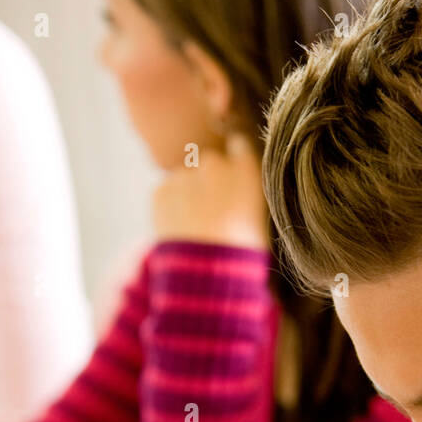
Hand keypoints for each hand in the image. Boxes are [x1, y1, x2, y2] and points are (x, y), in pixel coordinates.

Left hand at [152, 138, 268, 250]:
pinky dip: (171, 206)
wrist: (209, 275)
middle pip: (210, 163)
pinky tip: (181, 229)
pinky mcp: (161, 191)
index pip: (239, 146)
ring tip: (196, 226)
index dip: (235, 164)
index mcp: (246, 170)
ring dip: (189, 193)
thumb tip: (235, 186)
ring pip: (186, 178)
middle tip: (213, 212)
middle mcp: (215, 165)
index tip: (233, 181)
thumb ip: (247, 191)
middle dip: (210, 180)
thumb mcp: (260, 219)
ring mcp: (185, 176)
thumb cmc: (243, 253)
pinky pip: (166, 192)